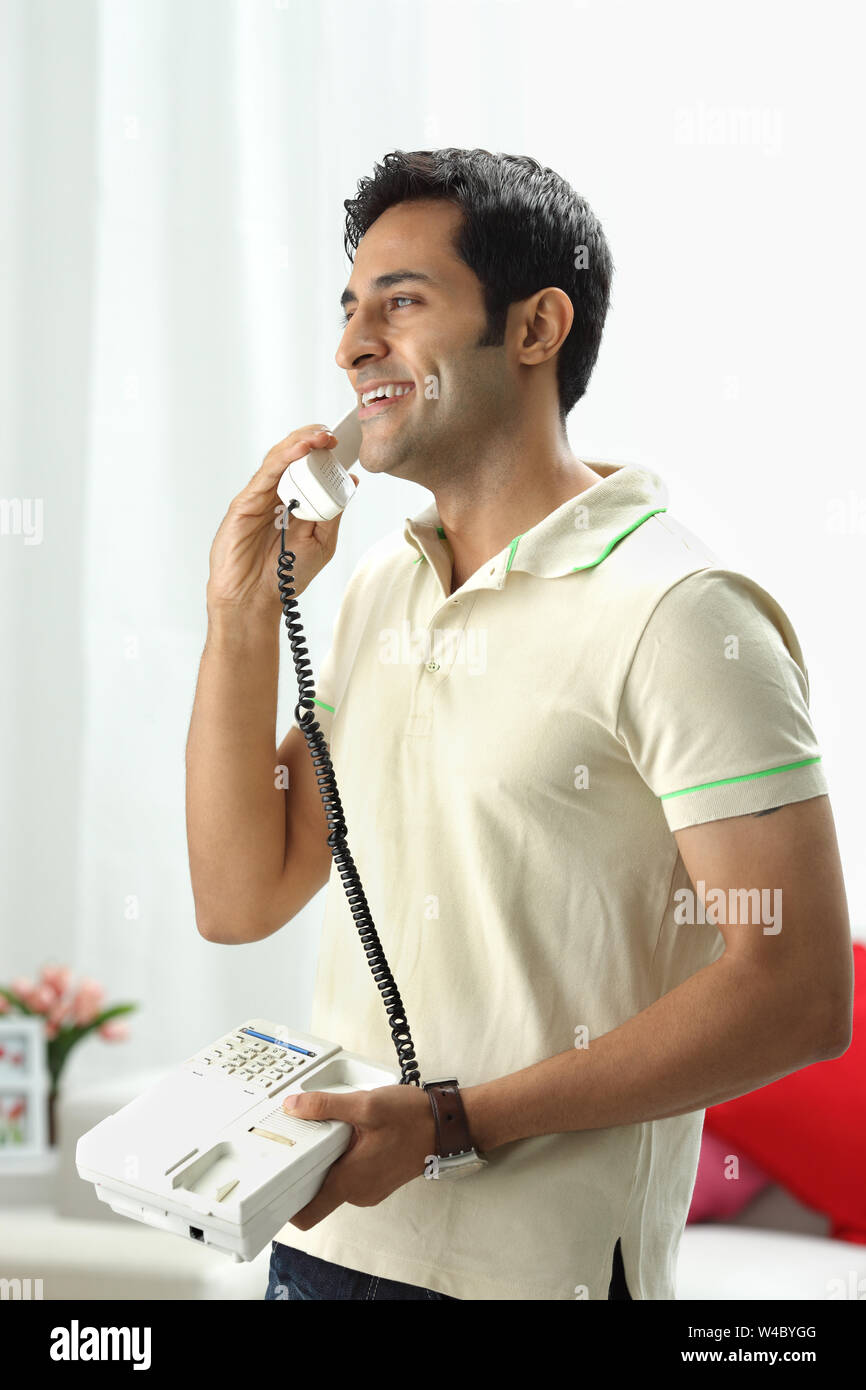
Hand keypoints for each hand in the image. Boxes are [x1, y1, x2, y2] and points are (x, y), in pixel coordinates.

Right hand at [206, 425, 358, 623]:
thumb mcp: (321, 542)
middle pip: (293, 457)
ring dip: (300, 443)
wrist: (254, 600)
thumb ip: (333, 512)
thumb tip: (351, 481)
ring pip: (279, 460)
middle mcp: (276, 496)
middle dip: (313, 440)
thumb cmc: (284, 576)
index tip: (344, 443)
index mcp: (295, 504)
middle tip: (333, 434)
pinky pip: (265, 474)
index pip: (310, 468)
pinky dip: (283, 458)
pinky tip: (300, 449)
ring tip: (321, 436)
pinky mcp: (244, 504)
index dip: (325, 453)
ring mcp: (259, 498)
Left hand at [284, 1084, 435, 1229]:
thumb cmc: (413, 1119)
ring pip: (334, 1180)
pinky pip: (350, 1174)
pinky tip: (351, 1132)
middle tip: (303, 1134)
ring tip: (332, 1128)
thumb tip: (294, 1106)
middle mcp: (358, 1192)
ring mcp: (369, 1188)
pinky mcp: (377, 1179)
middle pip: (316, 1191)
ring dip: (328, 1157)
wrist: (447, 1125)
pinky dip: (345, 1156)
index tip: (275, 1178)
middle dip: (307, 1165)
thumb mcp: (366, 1105)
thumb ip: (326, 1106)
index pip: (306, 1214)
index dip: (285, 1201)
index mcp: (350, 1181)